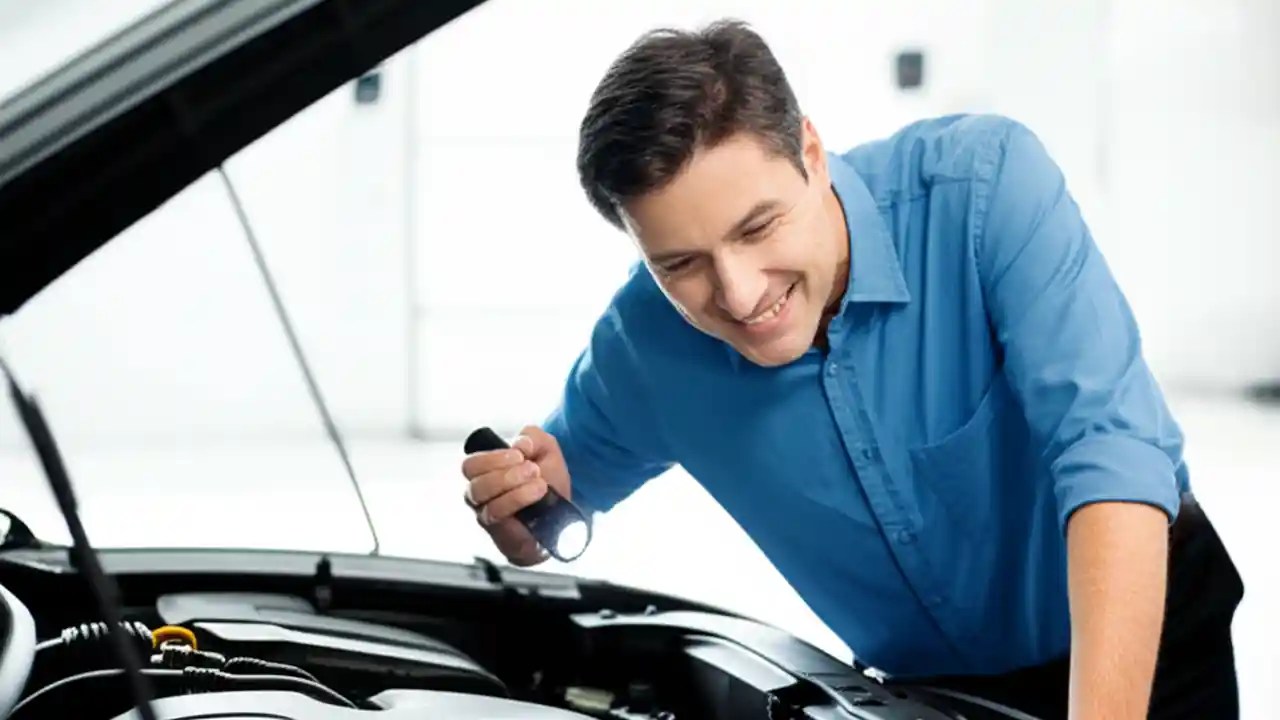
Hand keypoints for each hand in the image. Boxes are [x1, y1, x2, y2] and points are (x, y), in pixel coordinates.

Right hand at [460, 425, 572, 565]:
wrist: (560, 518)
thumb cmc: (548, 483)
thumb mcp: (547, 451)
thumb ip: (534, 437)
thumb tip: (520, 443)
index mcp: (486, 469)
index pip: (472, 460)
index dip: (494, 455)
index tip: (521, 455)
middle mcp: (478, 489)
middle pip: (470, 470)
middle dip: (501, 465)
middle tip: (532, 468)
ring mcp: (483, 509)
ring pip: (479, 491)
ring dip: (510, 482)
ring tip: (539, 482)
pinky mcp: (494, 526)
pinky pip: (494, 511)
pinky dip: (516, 498)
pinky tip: (537, 493)